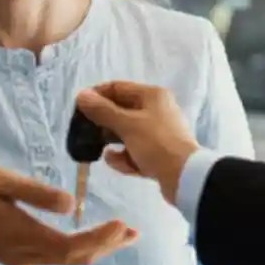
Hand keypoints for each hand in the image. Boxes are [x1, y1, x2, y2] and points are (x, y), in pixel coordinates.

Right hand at [0, 166, 137, 264]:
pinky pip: (56, 256)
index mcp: (25, 235)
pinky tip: (88, 235)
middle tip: (134, 233)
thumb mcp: (2, 182)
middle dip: (107, 245)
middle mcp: (27, 254)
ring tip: (122, 235)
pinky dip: (79, 247)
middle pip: (76, 257)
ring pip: (68, 259)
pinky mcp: (18, 255)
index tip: (124, 225)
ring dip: (96, 247)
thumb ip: (37, 194)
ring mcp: (22, 258)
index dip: (101, 239)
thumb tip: (72, 204)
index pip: (73, 245)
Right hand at [75, 81, 200, 203]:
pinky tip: (119, 164)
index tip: (79, 109)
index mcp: (152, 96)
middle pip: (121, 111)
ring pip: (126, 133)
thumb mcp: (127, 125)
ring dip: (113, 142)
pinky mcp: (158, 154)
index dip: (97, 96)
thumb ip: (103, 111)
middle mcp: (156, 110)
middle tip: (85, 134)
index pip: (118, 88)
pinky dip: (125, 157)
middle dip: (103, 123)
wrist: (185, 177)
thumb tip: (81, 95)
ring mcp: (157, 133)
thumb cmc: (156, 144)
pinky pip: (134, 151)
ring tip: (102, 152)